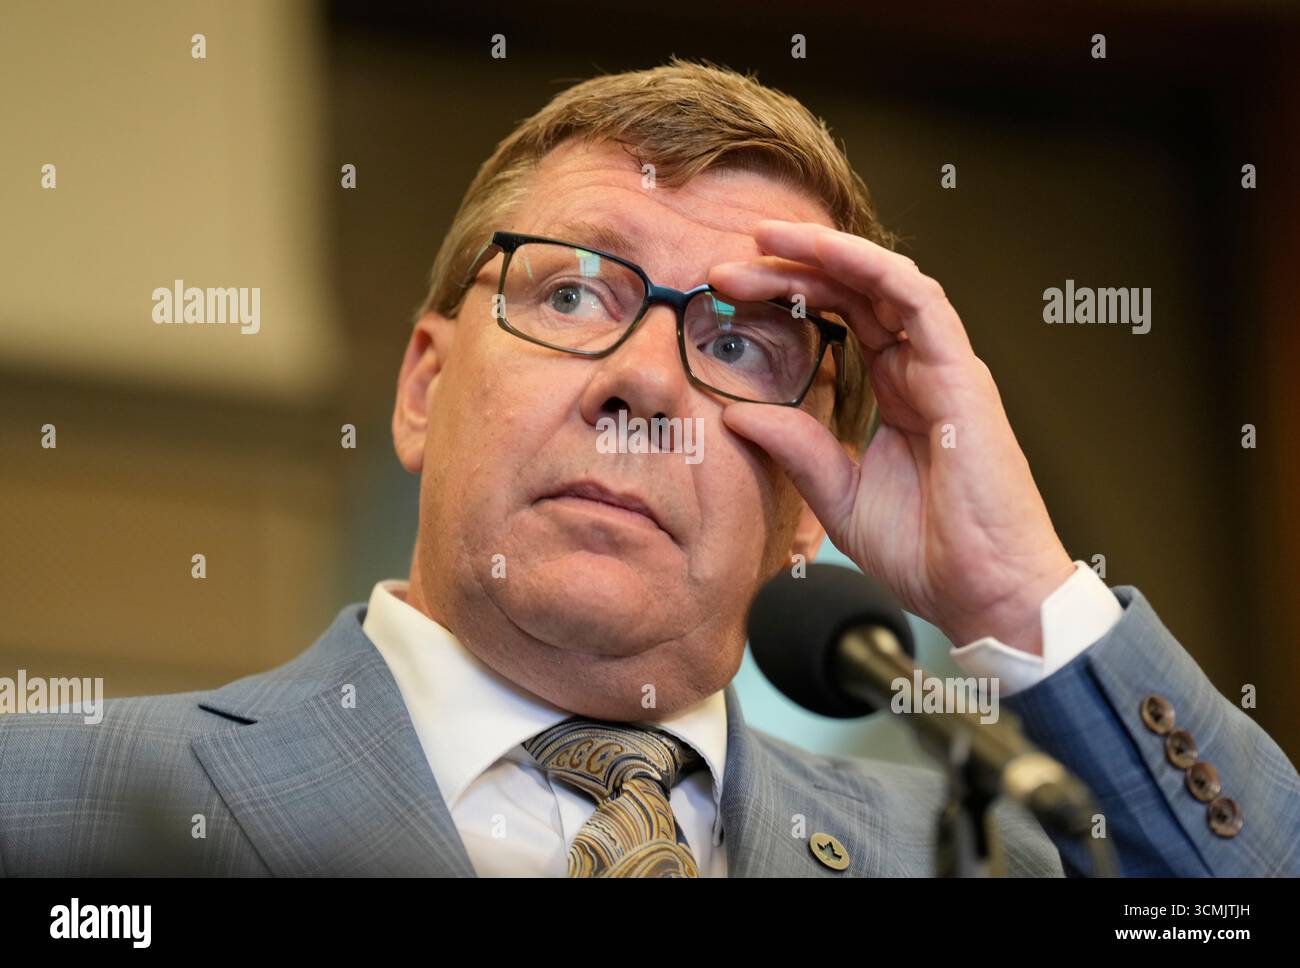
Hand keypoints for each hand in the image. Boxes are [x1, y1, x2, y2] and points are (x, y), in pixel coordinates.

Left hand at [710, 220, 1074, 654]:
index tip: (728, 293)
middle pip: (854, 293)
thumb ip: (795, 449)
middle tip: (727, 266)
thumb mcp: (838, 496)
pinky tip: (826, 253)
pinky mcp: (961, 375)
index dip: (787, 297)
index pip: (840, 321)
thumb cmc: (929, 553)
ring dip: (826, 253)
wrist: (985, 594)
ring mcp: (944, 368)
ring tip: (767, 240)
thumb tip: (735, 413)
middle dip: (790, 269)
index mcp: (897, 395)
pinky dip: (873, 267)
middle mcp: (921, 371)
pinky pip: (920, 299)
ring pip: (886, 281)